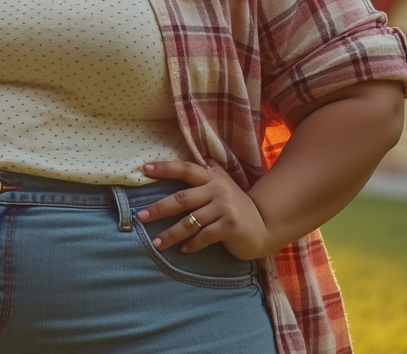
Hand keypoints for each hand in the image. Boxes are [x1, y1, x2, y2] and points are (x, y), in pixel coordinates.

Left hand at [138, 160, 270, 260]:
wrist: (266, 227)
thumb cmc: (239, 207)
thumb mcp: (227, 186)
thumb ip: (214, 172)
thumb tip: (202, 156)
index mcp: (213, 178)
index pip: (186, 169)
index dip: (166, 168)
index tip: (145, 169)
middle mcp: (218, 190)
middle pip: (182, 198)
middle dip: (159, 208)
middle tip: (141, 217)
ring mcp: (225, 208)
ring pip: (190, 222)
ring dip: (171, 234)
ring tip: (156, 243)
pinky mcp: (231, 226)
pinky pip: (204, 236)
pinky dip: (192, 245)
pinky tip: (183, 250)